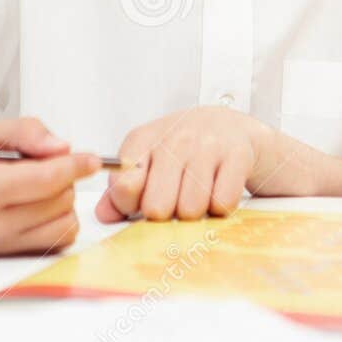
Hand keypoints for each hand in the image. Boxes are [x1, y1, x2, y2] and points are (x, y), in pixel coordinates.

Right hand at [0, 117, 98, 253]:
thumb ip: (24, 132)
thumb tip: (63, 147)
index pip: (45, 181)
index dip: (75, 166)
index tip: (92, 158)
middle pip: (60, 200)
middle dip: (62, 177)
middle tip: (39, 163)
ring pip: (64, 224)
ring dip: (62, 200)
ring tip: (35, 185)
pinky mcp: (6, 257)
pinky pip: (55, 241)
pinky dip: (57, 220)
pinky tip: (36, 205)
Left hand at [95, 107, 273, 222]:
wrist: (236, 127)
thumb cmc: (187, 149)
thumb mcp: (149, 162)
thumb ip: (123, 191)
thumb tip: (104, 215)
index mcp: (144, 139)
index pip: (124, 186)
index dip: (132, 205)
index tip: (142, 199)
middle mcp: (175, 138)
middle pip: (157, 207)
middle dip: (167, 214)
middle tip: (176, 200)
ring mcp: (207, 144)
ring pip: (191, 209)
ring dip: (197, 212)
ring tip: (199, 194)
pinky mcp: (237, 155)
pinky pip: (222, 203)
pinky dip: (221, 207)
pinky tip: (219, 189)